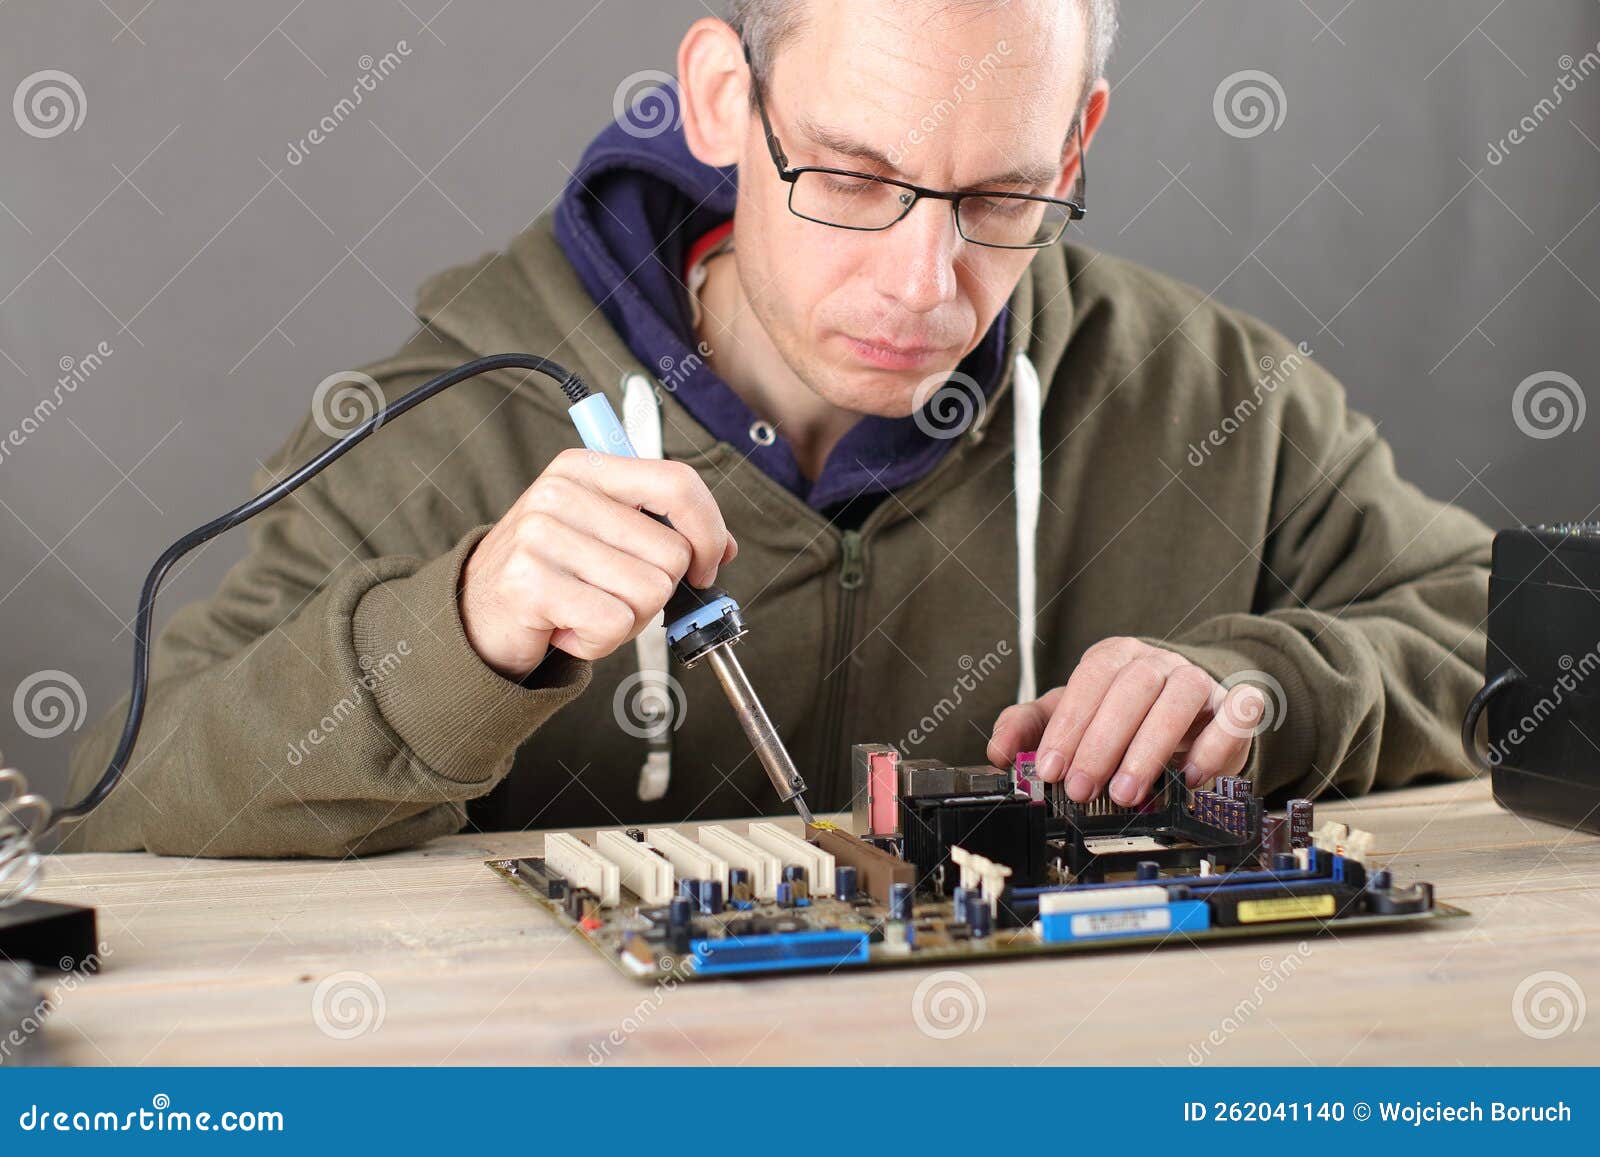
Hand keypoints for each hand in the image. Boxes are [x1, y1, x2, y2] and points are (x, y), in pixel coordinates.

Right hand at [460, 449, 735, 678]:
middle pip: (672, 552)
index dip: (709, 531)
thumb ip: (663, 530)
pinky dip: (600, 641)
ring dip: (627, 620)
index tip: (708, 565)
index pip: (678, 484)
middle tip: (609, 594)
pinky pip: (614, 623)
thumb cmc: (555, 577)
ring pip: (650, 592)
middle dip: (656, 591)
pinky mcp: (529, 583)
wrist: (477, 617)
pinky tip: (567, 628)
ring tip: (585, 609)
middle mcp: (560, 492)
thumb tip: (723, 548)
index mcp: (586, 467)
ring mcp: (540, 535)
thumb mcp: (607, 535)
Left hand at [987, 637, 1266, 805]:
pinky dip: (1217, 744)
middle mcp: (1158, 663)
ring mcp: (1200, 681)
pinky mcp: (1234, 705)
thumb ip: (1032, 727)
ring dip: (1150, 747)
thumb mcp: (1073, 717)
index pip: (1089, 680)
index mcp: (1115, 658)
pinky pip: (1238, 711)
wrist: (1191, 711)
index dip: (1068, 725)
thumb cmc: (1124, 715)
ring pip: (1180, 697)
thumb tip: (998, 751)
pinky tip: (1191, 777)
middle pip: (1132, 687)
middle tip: (1082, 789)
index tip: (1051, 769)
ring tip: (1126, 793)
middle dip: (1102, 742)